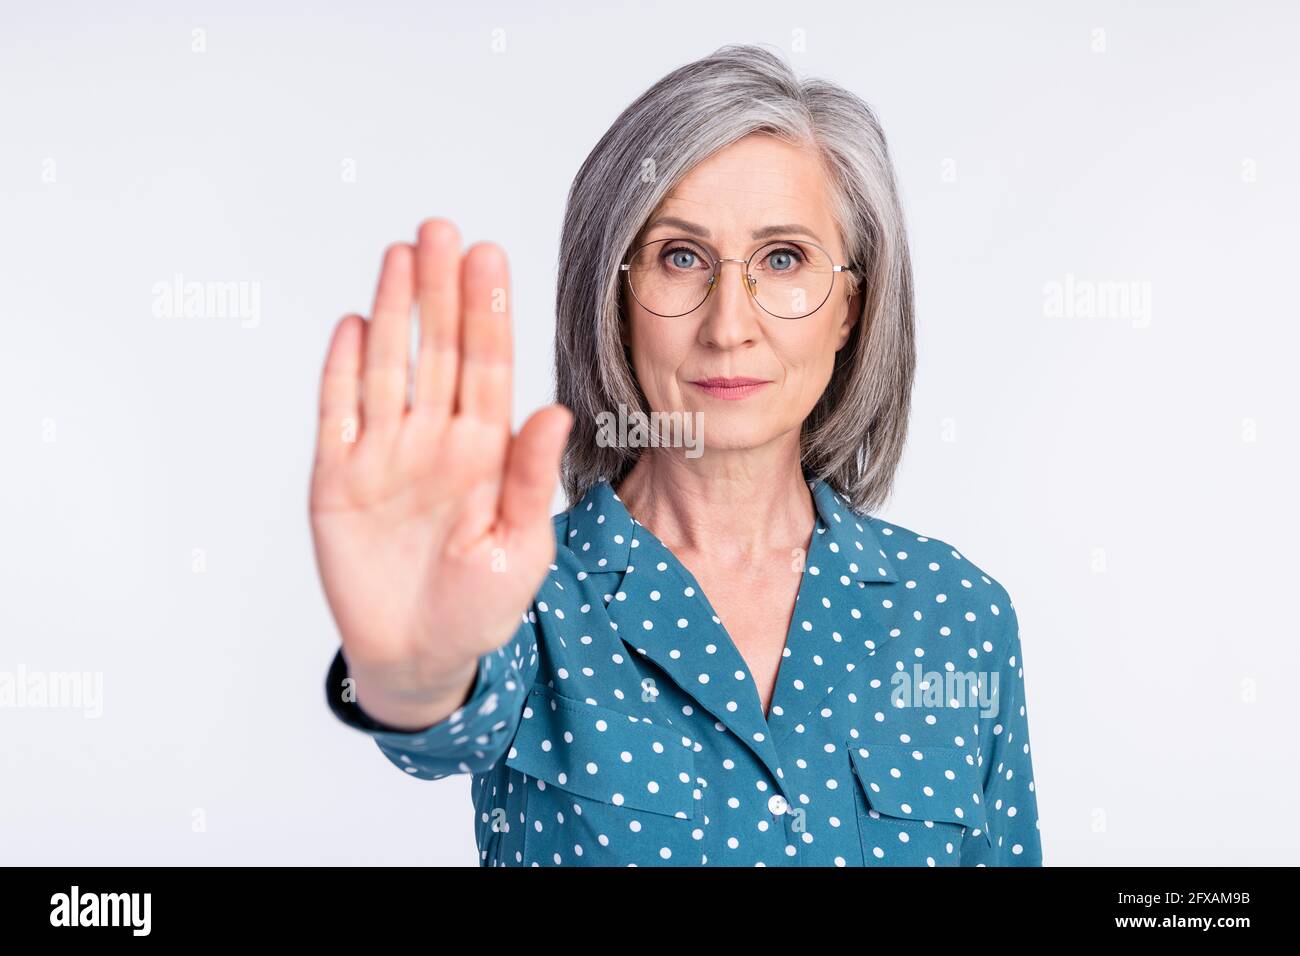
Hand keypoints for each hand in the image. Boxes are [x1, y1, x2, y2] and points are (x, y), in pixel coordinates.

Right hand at [309, 219, 571, 728]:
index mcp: (486, 451)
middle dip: (440, 291)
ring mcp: (385, 454)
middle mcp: (437, 439)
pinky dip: (342, 370)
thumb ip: (531, 479)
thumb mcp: (522, 548)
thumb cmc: (483, 607)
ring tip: (400, 255)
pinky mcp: (338, 476)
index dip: (487, 311)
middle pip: (437, 350)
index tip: (489, 255)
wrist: (421, 656)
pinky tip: (354, 323)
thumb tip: (553, 411)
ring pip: (389, 367)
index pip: (488, 365)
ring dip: (393, 312)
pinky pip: (339, 412)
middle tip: (441, 229)